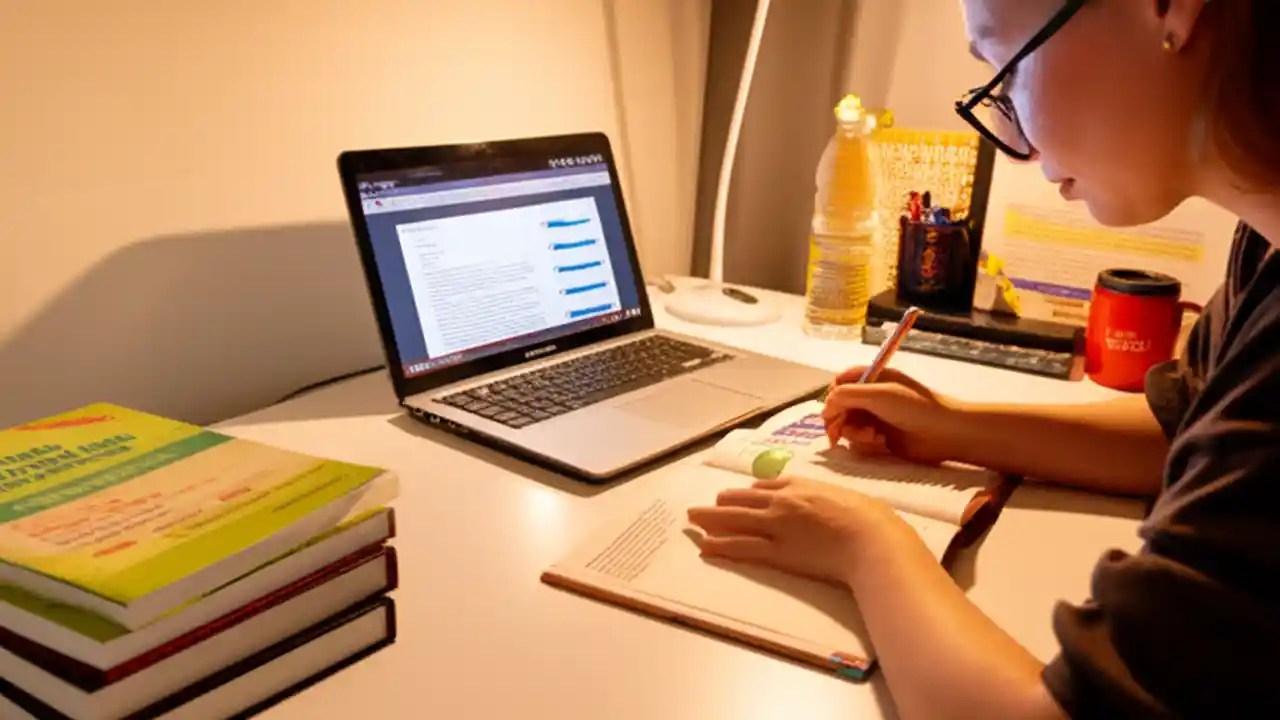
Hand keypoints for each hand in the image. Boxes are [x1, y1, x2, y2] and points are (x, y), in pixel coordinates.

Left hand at [686, 476, 915, 586]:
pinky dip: (720, 546)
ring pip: (733, 520)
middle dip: (721, 503)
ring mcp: (776, 525)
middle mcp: (781, 501)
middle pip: (741, 499)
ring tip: (692, 520)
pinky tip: (705, 546)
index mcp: (800, 485)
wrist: (870, 538)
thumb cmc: (870, 518)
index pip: (765, 486)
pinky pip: (740, 547)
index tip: (739, 496)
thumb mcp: (845, 495)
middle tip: (704, 507)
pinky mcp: (776, 551)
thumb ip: (827, 496)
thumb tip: (827, 501)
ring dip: (709, 519)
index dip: (748, 493)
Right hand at [823, 367, 961, 465]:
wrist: (945, 433)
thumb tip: (824, 409)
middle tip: (838, 434)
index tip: (832, 412)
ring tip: (873, 438)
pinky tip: (881, 445)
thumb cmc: (914, 408)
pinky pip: (860, 443)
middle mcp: (872, 396)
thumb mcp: (878, 394)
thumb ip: (846, 395)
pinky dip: (866, 445)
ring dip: (855, 434)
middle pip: (840, 408)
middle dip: (840, 421)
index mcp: (872, 378)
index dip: (832, 398)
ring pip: (848, 427)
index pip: (840, 383)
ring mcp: (876, 418)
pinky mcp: (881, 438)